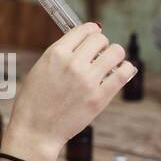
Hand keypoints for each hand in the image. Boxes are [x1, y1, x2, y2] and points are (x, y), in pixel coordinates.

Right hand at [3, 22, 133, 160]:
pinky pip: (123, 74)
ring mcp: (88, 81)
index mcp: (56, 53)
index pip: (83, 29)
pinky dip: (125, 69)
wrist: (36, 131)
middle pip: (101, 39)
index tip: (94, 35)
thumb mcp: (41, 68)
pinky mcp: (99, 98)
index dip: (91, 30)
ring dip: (115, 55)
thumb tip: (83, 42)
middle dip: (102, 44)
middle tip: (100, 54)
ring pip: (116, 52)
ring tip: (111, 63)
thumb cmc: (34, 102)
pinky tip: (121, 72)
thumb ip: (61, 54)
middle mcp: (73, 63)